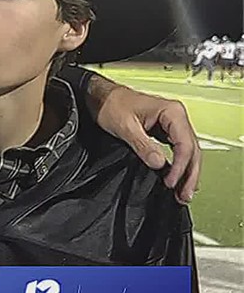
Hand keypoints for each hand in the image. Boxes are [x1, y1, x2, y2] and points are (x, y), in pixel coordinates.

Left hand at [92, 78, 200, 203]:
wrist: (100, 97)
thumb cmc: (111, 104)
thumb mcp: (125, 126)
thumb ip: (142, 145)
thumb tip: (159, 163)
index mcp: (172, 111)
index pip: (184, 144)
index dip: (180, 166)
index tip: (171, 182)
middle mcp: (176, 117)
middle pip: (192, 150)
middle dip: (189, 174)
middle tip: (184, 195)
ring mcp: (171, 124)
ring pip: (187, 152)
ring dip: (186, 172)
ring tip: (183, 193)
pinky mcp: (164, 131)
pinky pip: (177, 150)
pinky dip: (179, 166)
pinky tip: (178, 179)